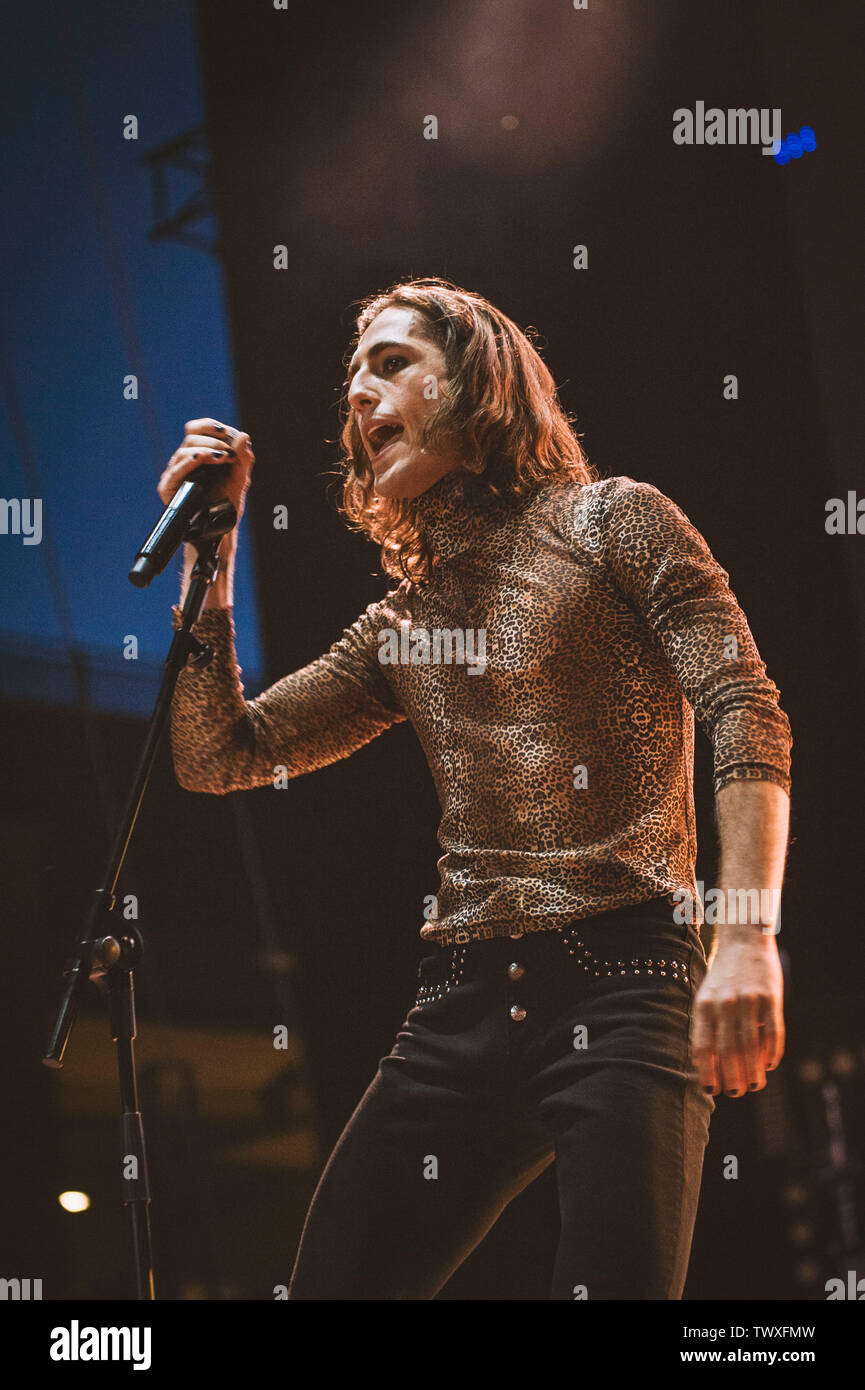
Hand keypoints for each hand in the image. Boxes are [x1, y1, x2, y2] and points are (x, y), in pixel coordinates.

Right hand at [158, 417, 254, 531]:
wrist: (219, 530)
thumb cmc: (227, 504)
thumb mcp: (240, 479)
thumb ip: (243, 459)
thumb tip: (243, 436)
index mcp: (198, 454)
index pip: (197, 429)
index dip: (212, 426)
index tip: (229, 434)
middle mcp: (184, 461)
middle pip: (191, 434)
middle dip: (213, 438)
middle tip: (230, 451)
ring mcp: (175, 473)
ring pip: (185, 449)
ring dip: (207, 448)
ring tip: (225, 457)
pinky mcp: (168, 487)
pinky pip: (177, 469)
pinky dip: (192, 460)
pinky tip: (204, 458)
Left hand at [690, 926, 784, 1096]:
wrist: (743, 940)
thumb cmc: (723, 976)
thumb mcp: (707, 996)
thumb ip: (706, 1026)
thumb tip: (705, 1065)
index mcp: (704, 1006)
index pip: (703, 1047)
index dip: (707, 1072)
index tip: (711, 1091)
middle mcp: (725, 1004)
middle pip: (728, 1051)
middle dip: (732, 1078)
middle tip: (736, 1093)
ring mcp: (748, 1000)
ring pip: (751, 1046)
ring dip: (753, 1071)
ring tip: (754, 1086)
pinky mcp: (770, 997)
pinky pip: (773, 1032)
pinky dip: (772, 1052)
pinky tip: (769, 1065)